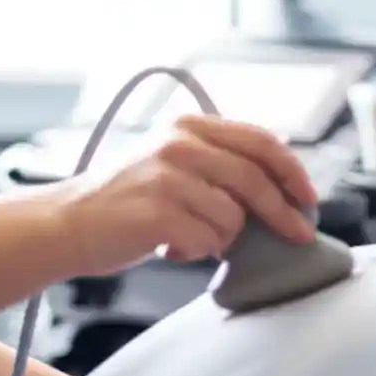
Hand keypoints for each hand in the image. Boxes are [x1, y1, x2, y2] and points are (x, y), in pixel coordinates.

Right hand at [52, 114, 318, 274]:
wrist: (67, 224)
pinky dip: (197, 250)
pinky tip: (169, 246)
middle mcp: (178, 143)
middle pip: (254, 179)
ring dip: (220, 237)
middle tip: (298, 235)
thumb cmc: (125, 201)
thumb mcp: (172, 163)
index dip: (292, 170)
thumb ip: (217, 165)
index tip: (309, 198)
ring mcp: (166, 176)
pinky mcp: (157, 211)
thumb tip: (280, 191)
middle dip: (283, 212)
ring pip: (232, 217)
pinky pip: (207, 240)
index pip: (259, 140)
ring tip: (187, 235)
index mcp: (188, 125)